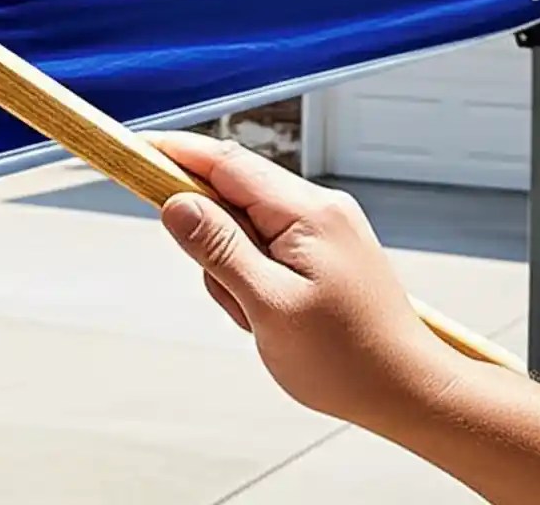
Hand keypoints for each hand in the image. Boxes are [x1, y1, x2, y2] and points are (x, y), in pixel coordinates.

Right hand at [147, 130, 462, 428]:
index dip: (174, 154)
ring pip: (244, 228)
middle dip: (210, 241)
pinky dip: (250, 279)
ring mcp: (323, 229)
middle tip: (231, 294)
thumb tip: (175, 205)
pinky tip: (270, 316)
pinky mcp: (321, 251)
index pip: (225, 163)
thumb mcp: (269, 307)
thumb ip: (219, 250)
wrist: (407, 391)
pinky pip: (264, 249)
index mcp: (308, 213)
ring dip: (231, 270)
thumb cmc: (348, 359)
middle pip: (231, 194)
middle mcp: (319, 209)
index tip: (133, 149)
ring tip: (259, 317)